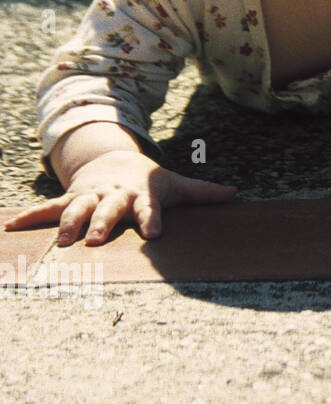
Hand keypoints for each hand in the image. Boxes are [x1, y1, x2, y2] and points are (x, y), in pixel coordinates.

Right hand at [1, 150, 238, 245]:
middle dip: (102, 223)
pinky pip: (50, 207)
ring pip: (78, 208)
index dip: (152, 220)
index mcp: (143, 193)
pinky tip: (11, 227)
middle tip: (97, 241)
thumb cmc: (151, 181)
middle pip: (109, 209)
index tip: (154, 236)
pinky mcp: (71, 198)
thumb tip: (235, 192)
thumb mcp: (176, 185)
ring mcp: (91, 195)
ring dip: (69, 224)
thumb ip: (203, 193)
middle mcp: (115, 194)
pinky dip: (31, 216)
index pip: (151, 208)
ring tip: (61, 242)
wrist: (115, 160)